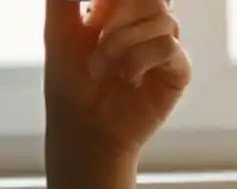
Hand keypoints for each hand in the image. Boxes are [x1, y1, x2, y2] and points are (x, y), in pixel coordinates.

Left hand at [45, 0, 190, 159]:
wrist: (84, 128)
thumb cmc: (70, 83)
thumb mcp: (59, 29)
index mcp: (120, 9)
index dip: (119, 0)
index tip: (96, 18)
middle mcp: (147, 25)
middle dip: (119, 13)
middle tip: (94, 33)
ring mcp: (165, 47)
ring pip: (162, 20)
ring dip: (122, 42)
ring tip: (101, 68)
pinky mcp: (178, 72)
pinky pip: (169, 47)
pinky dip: (140, 59)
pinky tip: (128, 79)